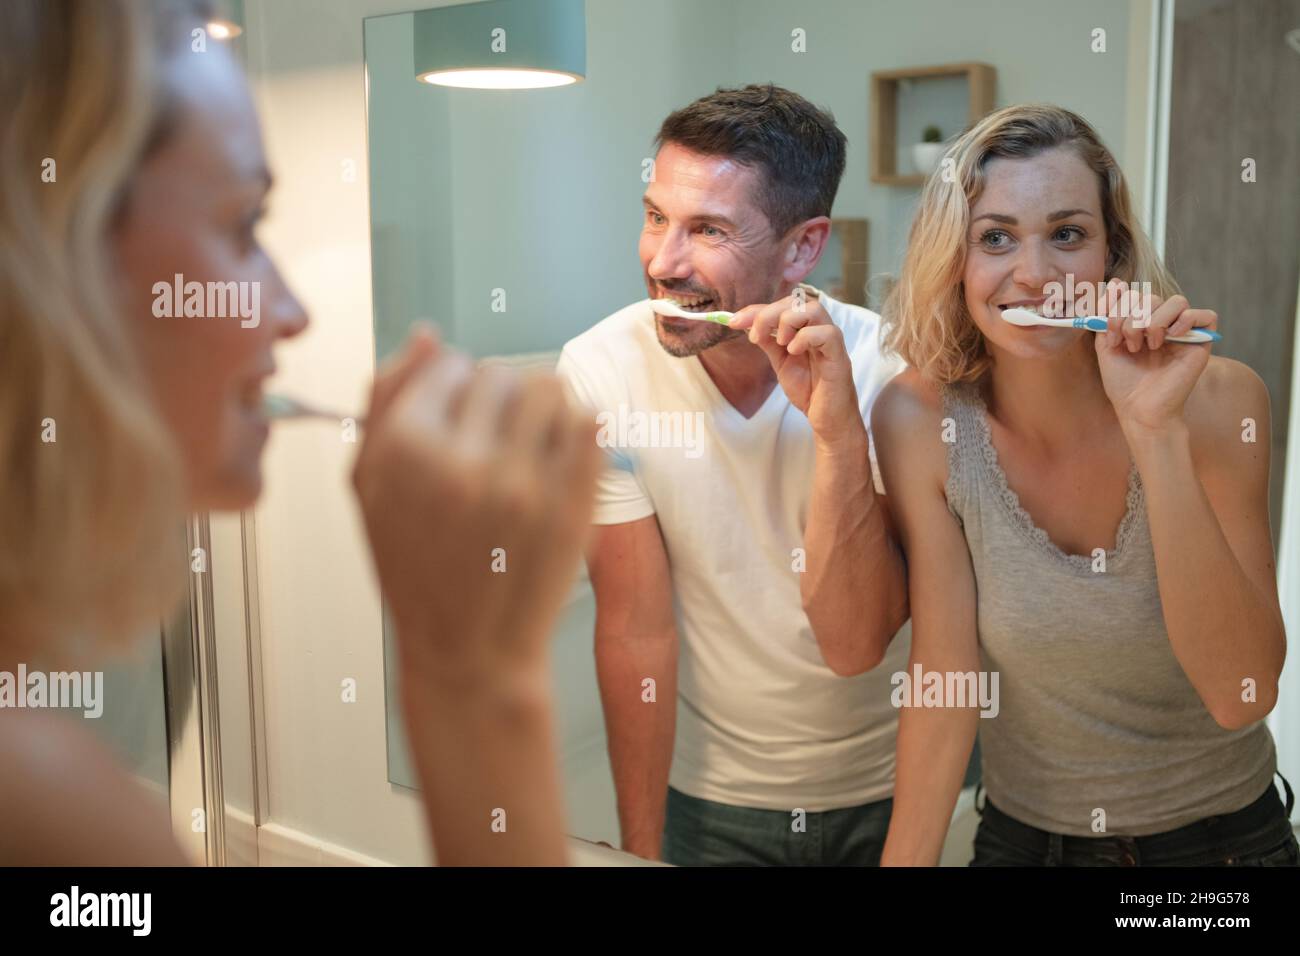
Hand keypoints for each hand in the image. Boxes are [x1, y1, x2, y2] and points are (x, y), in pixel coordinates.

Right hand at [352, 326, 601, 691]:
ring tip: (524, 442)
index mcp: (406, 450)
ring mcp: (526, 481)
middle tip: (487, 440)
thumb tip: (427, 336)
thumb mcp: (369, 487)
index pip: (448, 363)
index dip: (450, 386)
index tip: (452, 418)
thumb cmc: (413, 570)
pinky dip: (574, 429)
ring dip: (538, 405)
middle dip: (493, 398)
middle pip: (499, 371)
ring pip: (549, 385)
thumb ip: (386, 402)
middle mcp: (466, 460)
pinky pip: (588, 420)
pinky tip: (553, 458)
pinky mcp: (573, 501)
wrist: (469, 651)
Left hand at [728, 291, 864, 448]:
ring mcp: (831, 341)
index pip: (781, 305)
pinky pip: (828, 333)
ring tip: (780, 343)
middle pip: (797, 301)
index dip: (756, 309)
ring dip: (788, 321)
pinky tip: (793, 351)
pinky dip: (806, 338)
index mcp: (805, 328)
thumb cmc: (809, 389)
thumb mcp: (781, 362)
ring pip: (814, 309)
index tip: (733, 321)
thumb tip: (745, 324)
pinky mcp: (839, 356)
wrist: (826, 419)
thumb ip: (768, 341)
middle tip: (754, 336)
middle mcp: (819, 329)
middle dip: (768, 314)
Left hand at [1094, 279, 1216, 434]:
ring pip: (1176, 301)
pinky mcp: (1202, 342)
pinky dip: (1184, 321)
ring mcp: (1183, 332)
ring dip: (1154, 321)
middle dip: (1132, 317)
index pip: (1134, 293)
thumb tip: (1115, 284)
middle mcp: (1162, 323)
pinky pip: (1205, 315)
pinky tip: (1169, 339)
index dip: (1119, 301)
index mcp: (1140, 322)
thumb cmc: (1124, 382)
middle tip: (1128, 343)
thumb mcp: (1106, 345)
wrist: (1138, 409)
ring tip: (1147, 345)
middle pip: (1151, 296)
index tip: (1108, 324)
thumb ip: (1107, 316)